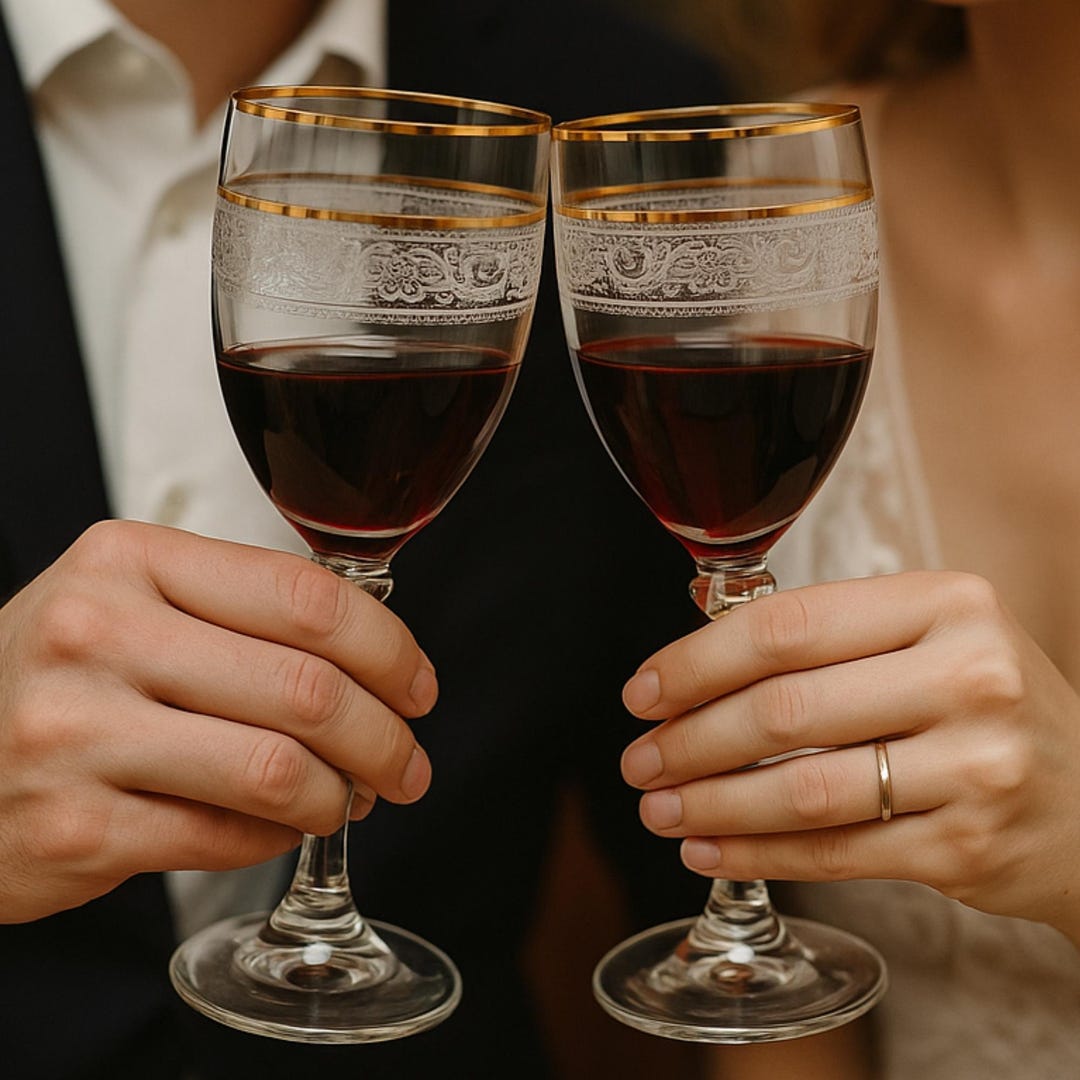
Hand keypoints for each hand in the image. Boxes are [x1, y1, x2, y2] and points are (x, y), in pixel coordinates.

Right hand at [0, 520, 436, 922]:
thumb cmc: (60, 674)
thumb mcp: (129, 601)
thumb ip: (239, 608)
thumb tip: (374, 652)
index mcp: (130, 561)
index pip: (305, 597)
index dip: (387, 647)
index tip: (416, 685)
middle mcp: (97, 635)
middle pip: (305, 688)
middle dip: (385, 735)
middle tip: (408, 759)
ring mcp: (77, 734)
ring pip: (277, 771)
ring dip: (342, 795)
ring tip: (353, 797)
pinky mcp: (72, 828)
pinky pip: (224, 836)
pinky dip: (276, 837)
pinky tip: (280, 826)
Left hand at [620, 571, 1079, 941]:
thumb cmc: (981, 705)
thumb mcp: (930, 638)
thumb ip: (830, 637)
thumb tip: (695, 661)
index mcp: (946, 603)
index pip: (786, 626)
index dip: (696, 661)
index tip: (645, 690)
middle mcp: (967, 675)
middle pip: (784, 709)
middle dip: (689, 739)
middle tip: (640, 760)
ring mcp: (976, 765)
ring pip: (802, 789)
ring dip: (711, 803)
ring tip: (660, 808)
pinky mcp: (969, 845)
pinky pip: (835, 853)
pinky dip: (757, 855)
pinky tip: (711, 848)